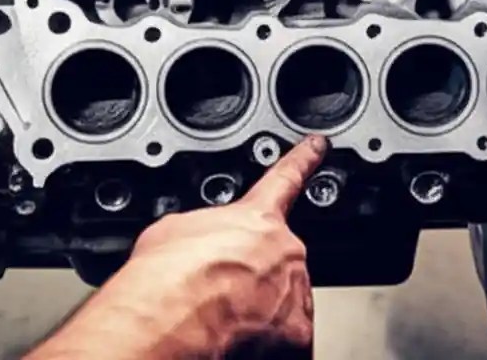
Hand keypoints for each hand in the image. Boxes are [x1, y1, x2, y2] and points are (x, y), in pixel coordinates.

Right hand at [27, 135, 328, 359]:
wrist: (172, 317)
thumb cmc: (168, 275)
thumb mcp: (175, 229)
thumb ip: (205, 228)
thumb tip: (198, 241)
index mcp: (257, 217)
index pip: (286, 178)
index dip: (303, 160)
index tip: (318, 147)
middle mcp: (285, 251)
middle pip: (279, 261)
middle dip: (255, 277)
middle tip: (221, 294)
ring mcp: (295, 293)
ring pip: (284, 303)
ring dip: (260, 313)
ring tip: (223, 321)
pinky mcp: (298, 336)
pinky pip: (288, 342)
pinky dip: (267, 346)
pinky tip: (237, 342)